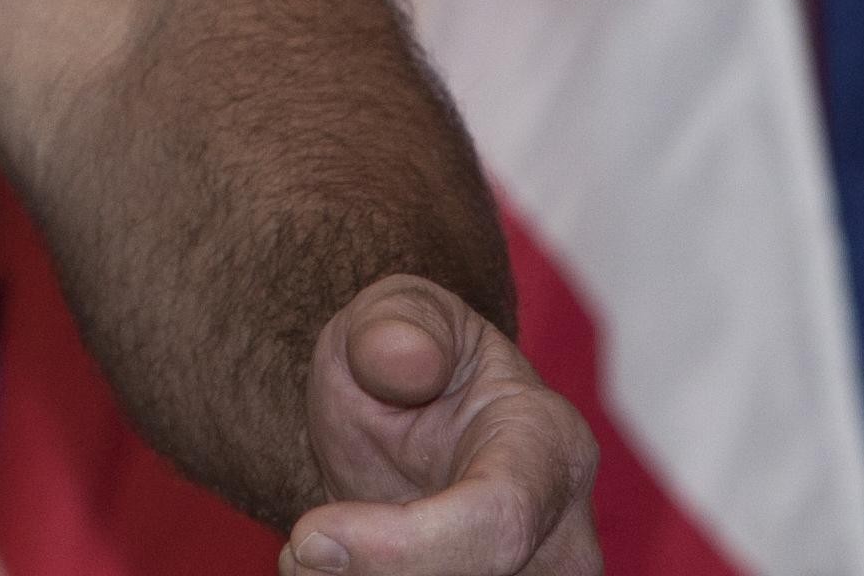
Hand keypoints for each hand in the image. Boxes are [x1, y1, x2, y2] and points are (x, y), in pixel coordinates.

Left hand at [286, 278, 598, 575]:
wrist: (413, 420)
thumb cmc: (411, 359)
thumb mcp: (394, 314)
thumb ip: (397, 323)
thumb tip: (404, 364)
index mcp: (552, 446)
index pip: (498, 522)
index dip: (400, 546)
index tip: (308, 538)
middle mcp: (562, 538)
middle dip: (375, 574)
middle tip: (300, 549)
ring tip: (316, 550)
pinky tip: (335, 567)